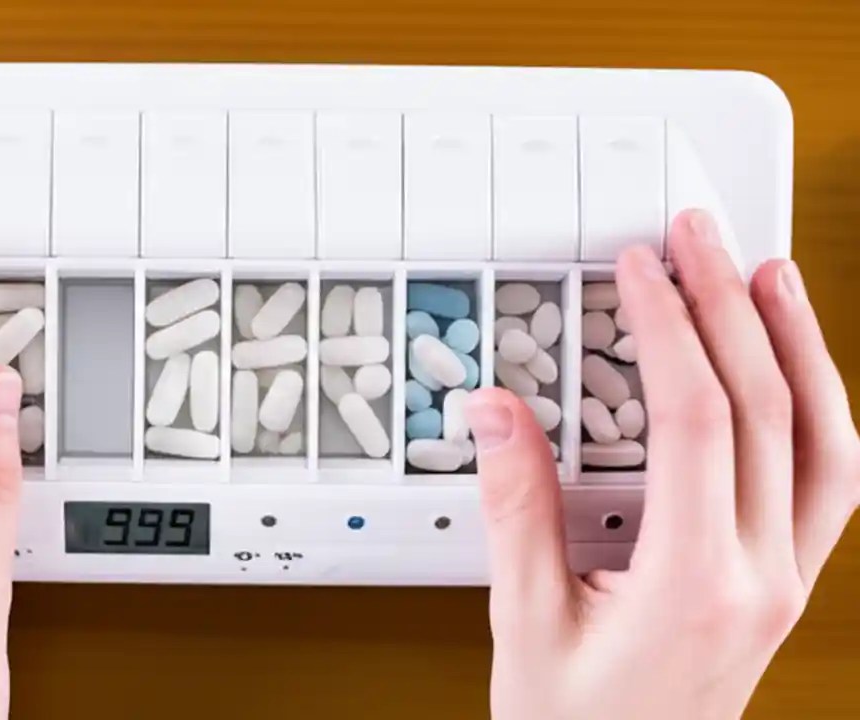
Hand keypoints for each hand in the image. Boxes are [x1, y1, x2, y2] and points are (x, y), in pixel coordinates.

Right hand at [466, 210, 857, 718]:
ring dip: (800, 348)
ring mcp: (786, 582)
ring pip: (827, 443)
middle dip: (729, 306)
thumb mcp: (525, 624)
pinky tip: (792, 370)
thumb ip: (516, 511)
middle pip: (767, 412)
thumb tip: (498, 411)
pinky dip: (816, 408)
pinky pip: (826, 480)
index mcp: (693, 585)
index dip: (668, 330)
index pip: (695, 422)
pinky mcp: (783, 583)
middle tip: (699, 236)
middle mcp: (760, 579)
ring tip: (769, 276)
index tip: (640, 270)